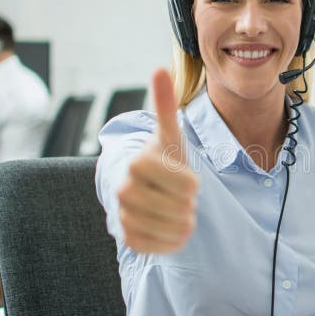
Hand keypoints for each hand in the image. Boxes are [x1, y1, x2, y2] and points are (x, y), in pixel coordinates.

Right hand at [116, 69, 198, 252]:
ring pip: (173, 229)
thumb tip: (159, 69)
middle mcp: (124, 189)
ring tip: (177, 210)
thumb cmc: (160, 159)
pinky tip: (170, 228)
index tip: (183, 176)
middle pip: (182, 208)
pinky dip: (172, 241)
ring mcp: (121, 215)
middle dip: (188, 203)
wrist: (139, 187)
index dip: (193, 183)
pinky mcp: (125, 238)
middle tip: (178, 195)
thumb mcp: (169, 134)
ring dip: (183, 222)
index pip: (188, 185)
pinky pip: (160, 246)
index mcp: (138, 162)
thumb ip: (165, 105)